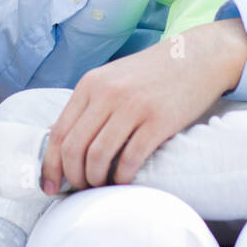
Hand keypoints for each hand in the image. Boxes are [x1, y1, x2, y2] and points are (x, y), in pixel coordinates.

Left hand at [39, 19, 246, 191]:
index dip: (50, 165)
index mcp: (90, 84)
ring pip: (98, 157)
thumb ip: (87, 105)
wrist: (197, 57)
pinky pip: (130, 159)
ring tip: (101, 187)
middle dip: (73, 177)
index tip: (48, 187)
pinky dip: (122, 178)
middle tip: (80, 189)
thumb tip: (58, 139)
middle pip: (74, 148)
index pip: (58, 132)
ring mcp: (133, 106)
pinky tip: (124, 181)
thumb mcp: (111, 79)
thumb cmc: (152, 74)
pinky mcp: (159, 121)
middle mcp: (107, 94)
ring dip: (96, 180)